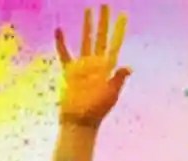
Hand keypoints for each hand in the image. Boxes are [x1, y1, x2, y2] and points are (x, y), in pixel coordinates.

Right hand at [55, 5, 130, 127]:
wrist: (79, 121)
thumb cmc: (96, 110)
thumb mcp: (110, 95)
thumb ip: (118, 79)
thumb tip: (128, 66)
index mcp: (108, 68)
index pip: (115, 44)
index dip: (119, 30)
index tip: (123, 15)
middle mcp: (96, 63)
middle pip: (101, 37)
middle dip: (103, 21)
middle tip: (105, 5)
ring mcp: (83, 66)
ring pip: (85, 40)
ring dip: (87, 26)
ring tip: (88, 10)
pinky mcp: (70, 72)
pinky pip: (65, 53)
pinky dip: (61, 42)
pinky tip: (60, 30)